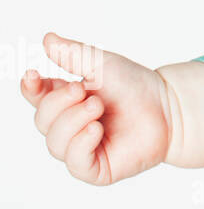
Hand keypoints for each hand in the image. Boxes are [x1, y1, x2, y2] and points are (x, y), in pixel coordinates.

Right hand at [20, 31, 176, 183]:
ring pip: (55, 143)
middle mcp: (70, 126)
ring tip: (97, 106)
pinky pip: (75, 162)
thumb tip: (48, 40)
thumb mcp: (102, 64)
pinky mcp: (96, 168)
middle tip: (83, 90)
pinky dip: (81, 143)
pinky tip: (97, 129)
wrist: (167, 107)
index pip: (37, 98)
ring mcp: (81, 148)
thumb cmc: (135, 86)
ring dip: (73, 121)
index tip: (33, 75)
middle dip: (59, 103)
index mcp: (67, 101)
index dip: (31, 89)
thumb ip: (73, 54)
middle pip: (42, 120)